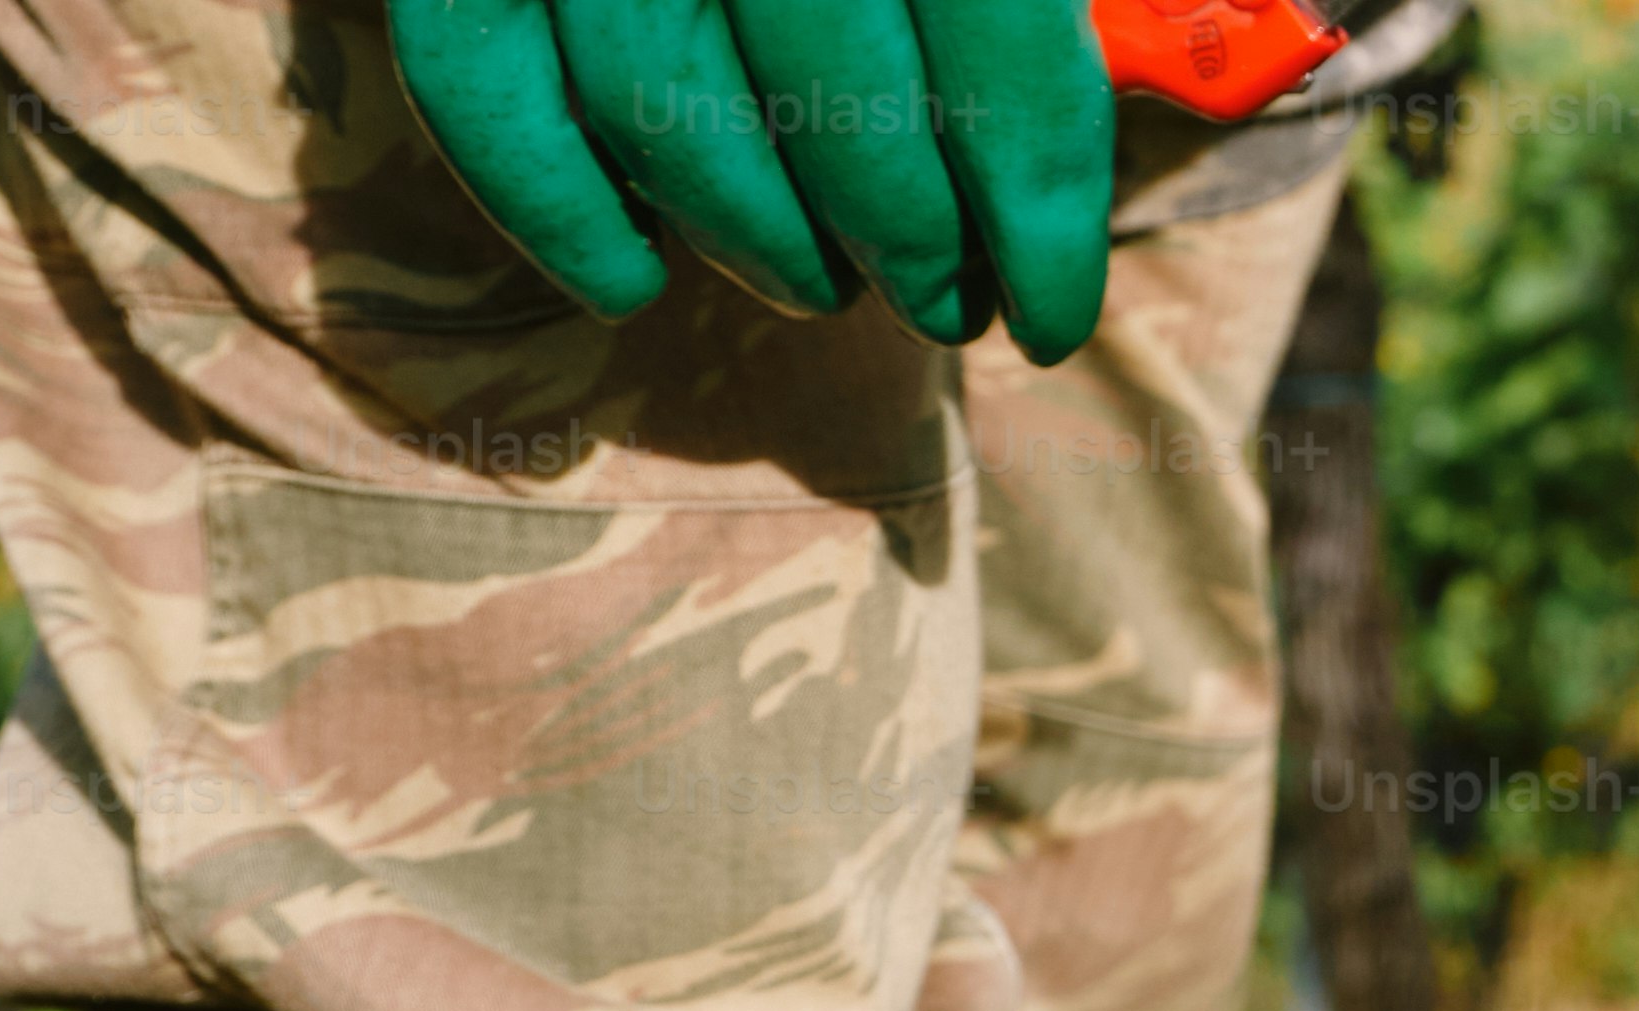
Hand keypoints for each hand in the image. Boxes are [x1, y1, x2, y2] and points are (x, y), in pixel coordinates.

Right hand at [386, 0, 1115, 353]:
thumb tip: (1154, 86)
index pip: (1010, 67)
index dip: (1044, 227)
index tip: (1050, 316)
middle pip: (845, 108)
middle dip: (908, 247)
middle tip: (935, 302)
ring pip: (671, 115)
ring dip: (757, 242)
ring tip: (809, 282)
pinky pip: (484, 92)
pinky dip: (557, 211)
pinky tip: (632, 279)